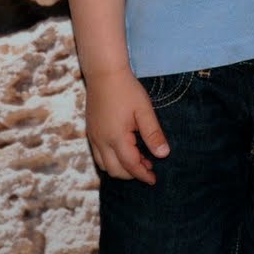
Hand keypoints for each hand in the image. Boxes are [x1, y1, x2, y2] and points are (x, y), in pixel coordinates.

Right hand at [83, 66, 169, 182]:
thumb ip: (153, 134)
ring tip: (139, 159)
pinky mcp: (90, 131)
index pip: (130, 165)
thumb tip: (163, 154)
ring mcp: (93, 137)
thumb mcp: (144, 111)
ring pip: (104, 165)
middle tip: (149, 167)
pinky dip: (111, 159)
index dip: (143, 175)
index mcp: (116, 137)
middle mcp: (101, 141)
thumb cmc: (127, 89)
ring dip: (121, 167)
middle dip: (132, 174)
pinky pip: (99, 155)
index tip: (154, 179)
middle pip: (115, 170)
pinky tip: (125, 149)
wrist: (104, 73)